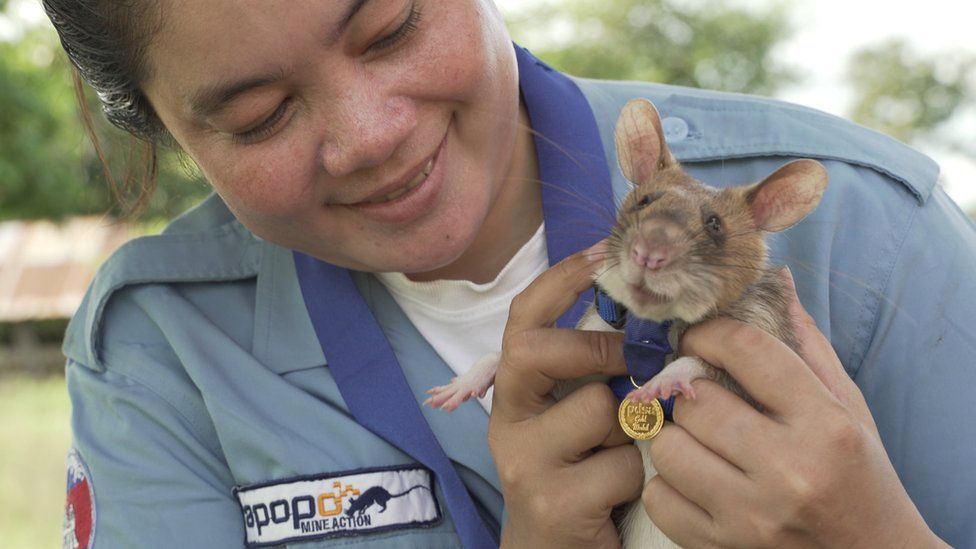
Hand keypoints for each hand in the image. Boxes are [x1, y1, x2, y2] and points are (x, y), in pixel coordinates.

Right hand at [489, 247, 642, 547]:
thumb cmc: (581, 475)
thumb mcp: (582, 419)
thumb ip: (599, 375)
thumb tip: (656, 318)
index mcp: (514, 393)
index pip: (522, 320)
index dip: (560, 281)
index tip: (601, 252)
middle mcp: (507, 421)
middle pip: (534, 351)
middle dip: (595, 347)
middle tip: (634, 360)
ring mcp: (524, 462)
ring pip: (596, 407)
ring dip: (632, 425)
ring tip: (629, 450)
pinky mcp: (553, 503)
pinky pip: (621, 462)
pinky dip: (639, 472)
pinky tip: (624, 491)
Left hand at [642, 268, 946, 547]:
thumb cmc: (859, 476)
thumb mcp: (847, 407)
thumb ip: (806, 346)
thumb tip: (774, 282)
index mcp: (824, 424)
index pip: (746, 349)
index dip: (710, 334)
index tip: (699, 339)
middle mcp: (788, 470)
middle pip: (696, 401)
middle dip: (692, 393)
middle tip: (703, 397)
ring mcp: (751, 515)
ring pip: (668, 447)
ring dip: (676, 438)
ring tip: (702, 441)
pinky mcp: (721, 546)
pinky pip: (658, 497)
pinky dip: (668, 486)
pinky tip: (697, 482)